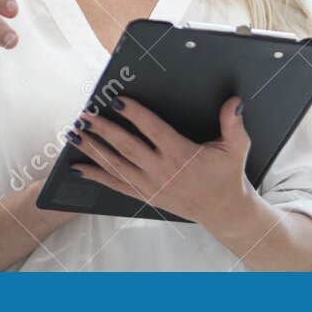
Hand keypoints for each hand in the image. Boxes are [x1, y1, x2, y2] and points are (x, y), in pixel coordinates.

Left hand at [69, 96, 255, 232]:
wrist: (222, 210)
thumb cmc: (227, 175)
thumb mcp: (236, 148)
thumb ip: (233, 124)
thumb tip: (234, 102)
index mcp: (181, 154)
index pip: (153, 130)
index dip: (134, 114)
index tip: (117, 101)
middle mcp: (162, 170)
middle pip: (127, 147)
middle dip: (103, 130)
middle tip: (85, 116)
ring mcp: (150, 185)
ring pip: (116, 165)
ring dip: (94, 149)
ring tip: (75, 134)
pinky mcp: (145, 195)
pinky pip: (116, 185)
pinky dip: (96, 176)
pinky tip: (78, 167)